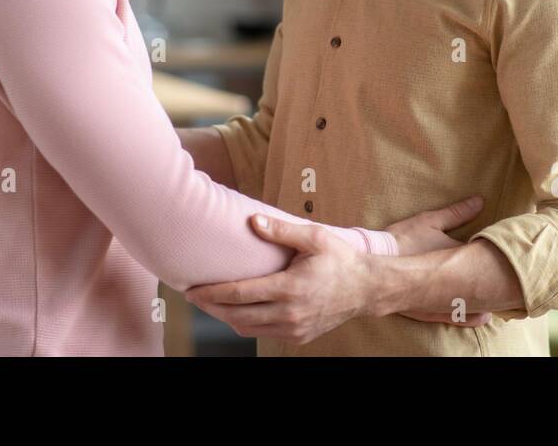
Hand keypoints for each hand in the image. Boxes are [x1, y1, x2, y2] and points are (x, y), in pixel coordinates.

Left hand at [183, 215, 375, 345]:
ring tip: (211, 302)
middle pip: (237, 316)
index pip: (240, 294)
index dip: (212, 292)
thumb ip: (282, 231)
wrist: (366, 289)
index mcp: (290, 288)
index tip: (192, 289)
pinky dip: (246, 323)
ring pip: (247, 328)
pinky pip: (263, 333)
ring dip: (226, 317)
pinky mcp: (298, 337)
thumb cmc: (339, 259)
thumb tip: (253, 221)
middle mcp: (290, 313)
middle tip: (193, 296)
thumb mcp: (314, 238)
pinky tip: (238, 310)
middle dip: (211, 307)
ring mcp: (294, 328)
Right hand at [386, 195, 493, 326]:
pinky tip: (482, 317)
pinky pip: (459, 318)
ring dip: (486, 300)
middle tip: (511, 277)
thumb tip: (481, 200)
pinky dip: (472, 317)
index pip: (486, 257)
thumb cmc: (404, 241)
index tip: (505, 252)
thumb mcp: (431, 221)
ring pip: (475, 304)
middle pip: (484, 283)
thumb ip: (457, 212)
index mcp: (460, 258)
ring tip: (499, 298)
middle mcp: (457, 283)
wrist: (377, 264)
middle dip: (494, 280)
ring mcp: (446, 300)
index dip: (495, 255)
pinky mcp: (434, 312)